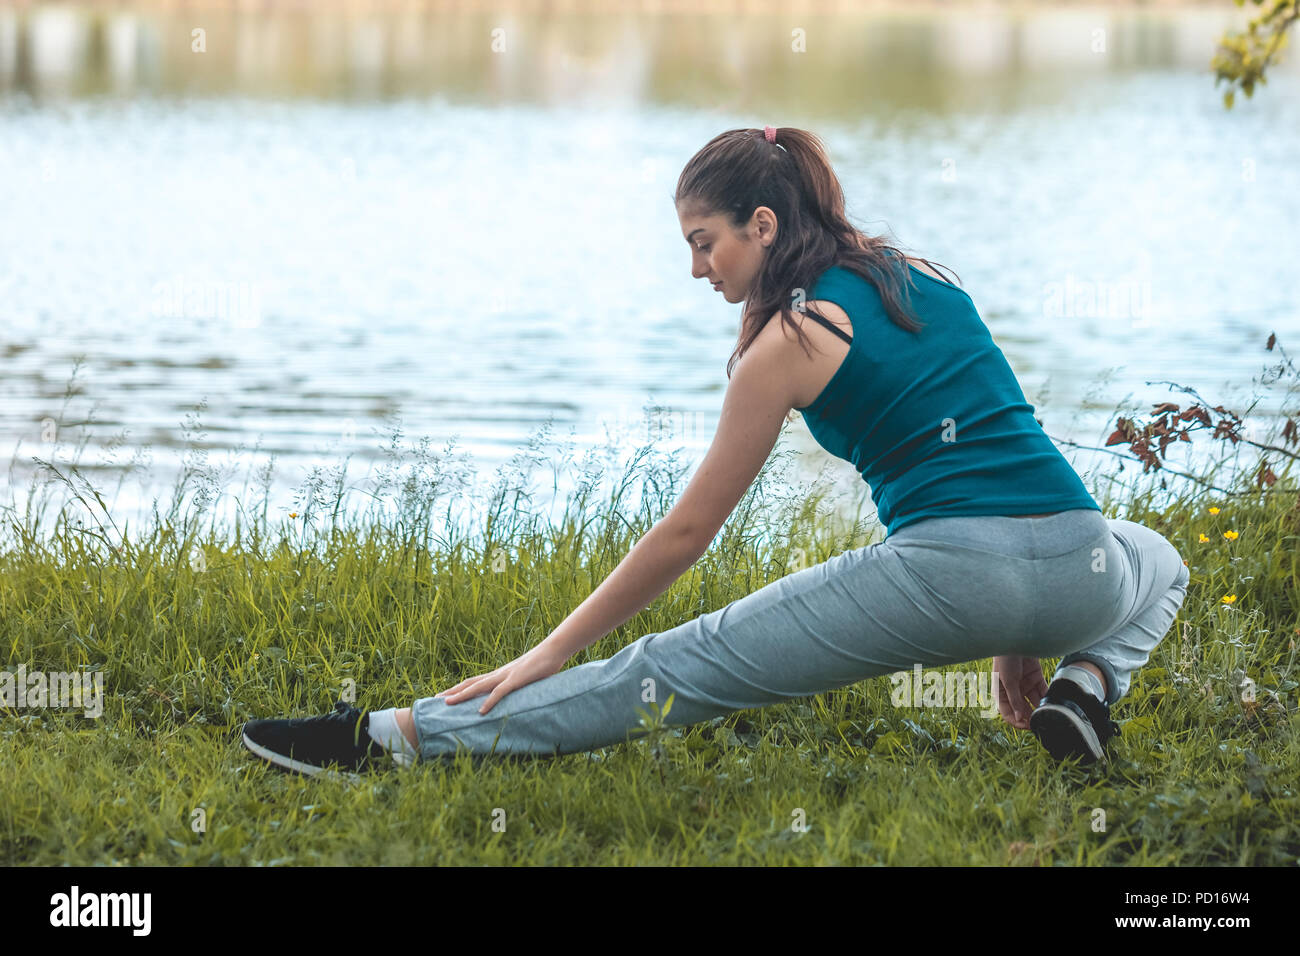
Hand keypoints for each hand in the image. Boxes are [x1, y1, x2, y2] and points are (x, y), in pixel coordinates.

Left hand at [434, 643, 568, 714]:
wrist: (553, 650)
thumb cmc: (542, 664)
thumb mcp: (525, 678)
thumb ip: (517, 687)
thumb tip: (513, 697)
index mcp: (499, 674)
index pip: (474, 681)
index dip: (459, 688)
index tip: (444, 696)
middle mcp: (498, 674)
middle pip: (470, 683)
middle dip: (452, 692)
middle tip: (435, 700)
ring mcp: (506, 676)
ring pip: (479, 686)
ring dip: (462, 695)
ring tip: (447, 703)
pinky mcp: (516, 680)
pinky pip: (499, 692)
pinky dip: (489, 702)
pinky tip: (480, 711)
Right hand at [993, 655, 1048, 729]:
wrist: (1016, 639)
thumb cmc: (1005, 659)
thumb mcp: (1008, 681)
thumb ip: (1015, 699)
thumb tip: (1019, 717)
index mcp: (1002, 692)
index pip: (1008, 712)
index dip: (1016, 721)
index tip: (1026, 726)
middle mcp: (1013, 690)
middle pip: (1022, 709)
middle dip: (1030, 717)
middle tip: (1040, 724)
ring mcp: (1025, 684)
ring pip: (1034, 701)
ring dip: (1040, 709)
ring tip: (1048, 716)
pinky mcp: (1036, 677)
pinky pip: (1043, 691)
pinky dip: (1047, 697)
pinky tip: (1052, 704)